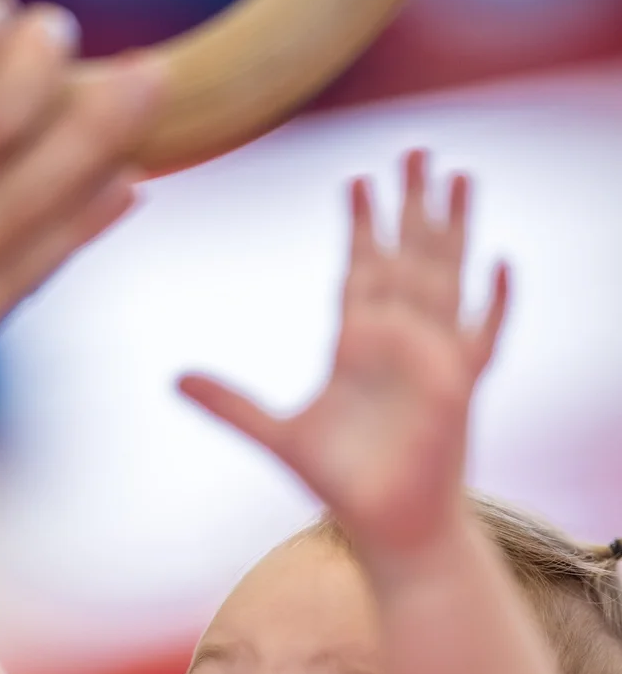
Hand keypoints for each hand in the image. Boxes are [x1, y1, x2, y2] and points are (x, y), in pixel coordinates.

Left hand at [180, 150, 508, 558]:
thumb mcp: (277, 436)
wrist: (389, 527)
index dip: (360, 225)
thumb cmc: (345, 483)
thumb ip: (229, 405)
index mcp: (357, 344)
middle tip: (417, 146)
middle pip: (407, 256)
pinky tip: (499, 266)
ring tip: (459, 175)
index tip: (356, 179)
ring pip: (443, 279)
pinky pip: (479, 341)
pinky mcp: (455, 391)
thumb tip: (174, 380)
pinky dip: (490, 307)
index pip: (360, 269)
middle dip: (412, 203)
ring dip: (451, 230)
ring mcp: (429, 361)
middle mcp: (397, 342)